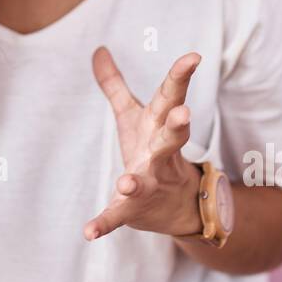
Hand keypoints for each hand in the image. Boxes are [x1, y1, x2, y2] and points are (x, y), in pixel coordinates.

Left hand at [84, 47, 203, 240]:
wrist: (178, 207)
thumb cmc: (152, 151)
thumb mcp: (133, 115)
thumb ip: (114, 84)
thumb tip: (98, 49)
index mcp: (159, 126)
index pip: (172, 96)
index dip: (181, 75)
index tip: (193, 57)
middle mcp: (160, 153)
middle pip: (171, 137)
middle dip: (177, 127)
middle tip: (185, 114)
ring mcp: (150, 182)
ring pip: (146, 180)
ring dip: (136, 182)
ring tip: (126, 182)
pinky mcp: (133, 209)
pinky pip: (118, 217)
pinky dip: (104, 223)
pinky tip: (88, 232)